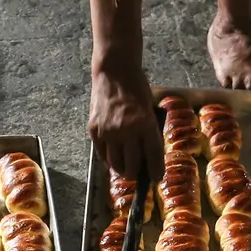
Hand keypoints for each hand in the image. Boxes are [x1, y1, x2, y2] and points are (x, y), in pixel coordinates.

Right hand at [89, 58, 163, 182]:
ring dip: (121, 169)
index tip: (156, 178)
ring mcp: (108, 132)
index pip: (152, 157)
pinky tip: (113, 158)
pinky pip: (101, 154)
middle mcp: (126, 131)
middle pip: (132, 166)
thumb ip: (149, 132)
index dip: (155, 171)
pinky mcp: (94, 130)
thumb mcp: (150, 110)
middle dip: (136, 173)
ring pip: (114, 164)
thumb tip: (148, 156)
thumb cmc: (136, 88)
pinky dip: (108, 159)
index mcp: (145, 125)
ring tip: (125, 168)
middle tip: (138, 173)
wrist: (114, 72)